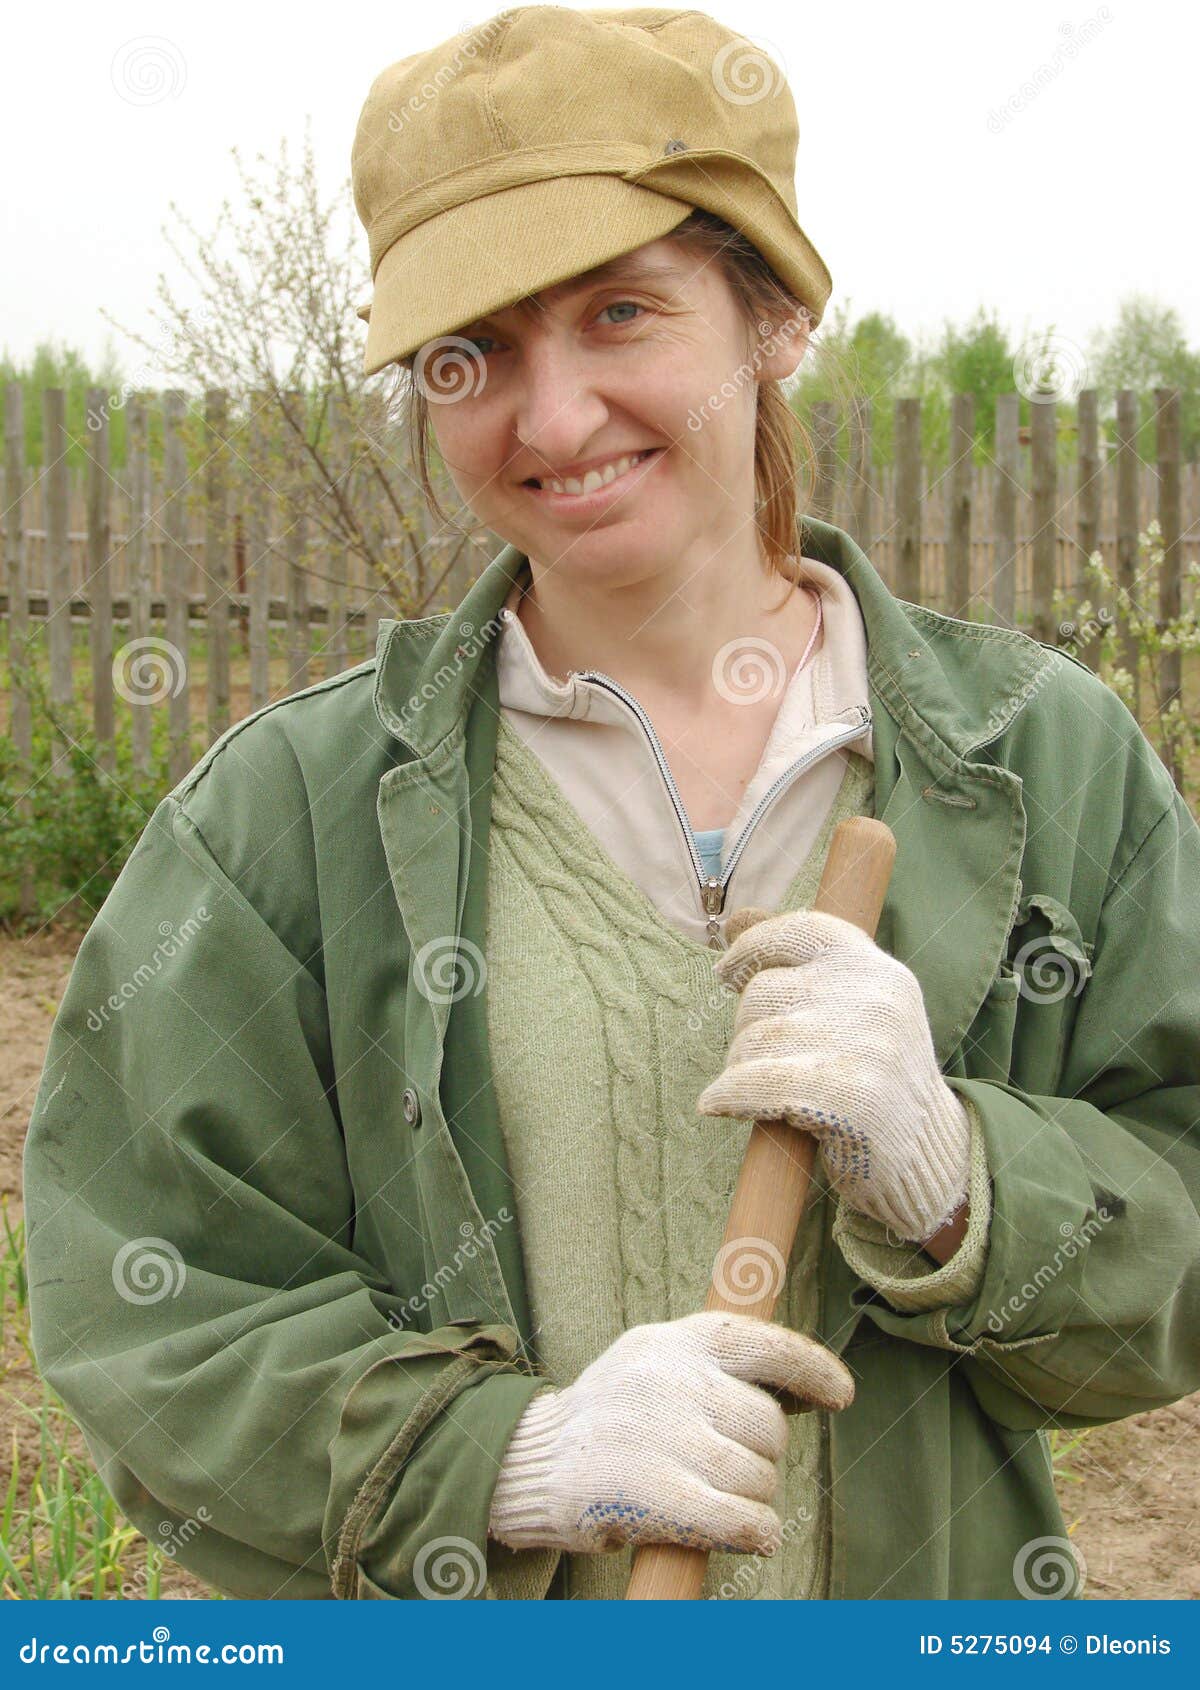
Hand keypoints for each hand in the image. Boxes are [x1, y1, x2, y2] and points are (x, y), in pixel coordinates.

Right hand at [487, 1310, 853, 1554]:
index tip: (841, 1395)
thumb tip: (800, 1393)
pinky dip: (754, 1531)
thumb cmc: (616, 1413)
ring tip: (716, 1496)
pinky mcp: (648, 1493)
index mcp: (679, 1340)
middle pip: (766, 1426)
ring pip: (756, 1476)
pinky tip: (752, 1533)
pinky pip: (736, 1519)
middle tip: (729, 1465)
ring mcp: (658, 1435)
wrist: (532, 1458)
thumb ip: (719, 1367)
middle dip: (762, 1454)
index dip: (815, 1370)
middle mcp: (672, 1378)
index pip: (768, 1345)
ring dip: (753, 1497)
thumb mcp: (659, 1361)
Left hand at [695, 908, 970, 1243]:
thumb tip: (733, 919)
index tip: (726, 973)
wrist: (929, 1157)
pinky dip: (728, 1095)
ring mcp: (865, 1045)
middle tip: (768, 1063)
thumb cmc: (875, 1080)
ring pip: (754, 1039)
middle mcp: (875, 997)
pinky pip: (756, 1082)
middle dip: (747, 1029)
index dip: (752, 947)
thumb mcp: (854, 1012)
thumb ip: (800, 967)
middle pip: (763, 992)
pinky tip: (718, 1104)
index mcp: (879, 970)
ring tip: (766, 1091)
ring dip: (740, 1069)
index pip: (801, 931)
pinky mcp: (849, 1096)